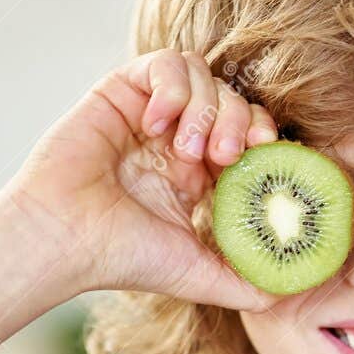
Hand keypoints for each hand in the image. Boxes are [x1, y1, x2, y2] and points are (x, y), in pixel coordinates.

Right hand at [1, 49, 278, 308]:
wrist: (64, 240)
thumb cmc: (122, 258)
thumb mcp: (199, 274)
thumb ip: (247, 282)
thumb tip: (290, 290)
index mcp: (201, 172)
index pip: (251, 132)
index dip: (265, 135)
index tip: (266, 154)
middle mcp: (178, 136)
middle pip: (233, 98)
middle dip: (240, 120)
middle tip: (226, 154)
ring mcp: (151, 112)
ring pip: (203, 75)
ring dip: (206, 106)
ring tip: (185, 147)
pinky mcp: (122, 91)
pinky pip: (165, 63)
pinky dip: (172, 88)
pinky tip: (155, 124)